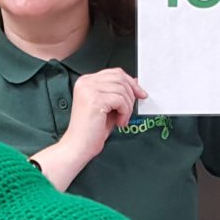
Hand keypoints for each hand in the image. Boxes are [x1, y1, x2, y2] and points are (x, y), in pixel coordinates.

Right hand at [34, 68, 148, 189]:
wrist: (79, 146)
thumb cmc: (91, 131)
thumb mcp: (109, 107)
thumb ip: (119, 93)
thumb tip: (135, 82)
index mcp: (86, 82)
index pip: (114, 72)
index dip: (130, 82)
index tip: (140, 93)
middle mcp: (85, 82)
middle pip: (120, 78)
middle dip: (131, 94)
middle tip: (131, 110)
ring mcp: (89, 90)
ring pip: (122, 90)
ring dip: (128, 107)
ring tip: (122, 119)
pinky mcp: (94, 100)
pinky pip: (120, 100)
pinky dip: (125, 113)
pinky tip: (119, 122)